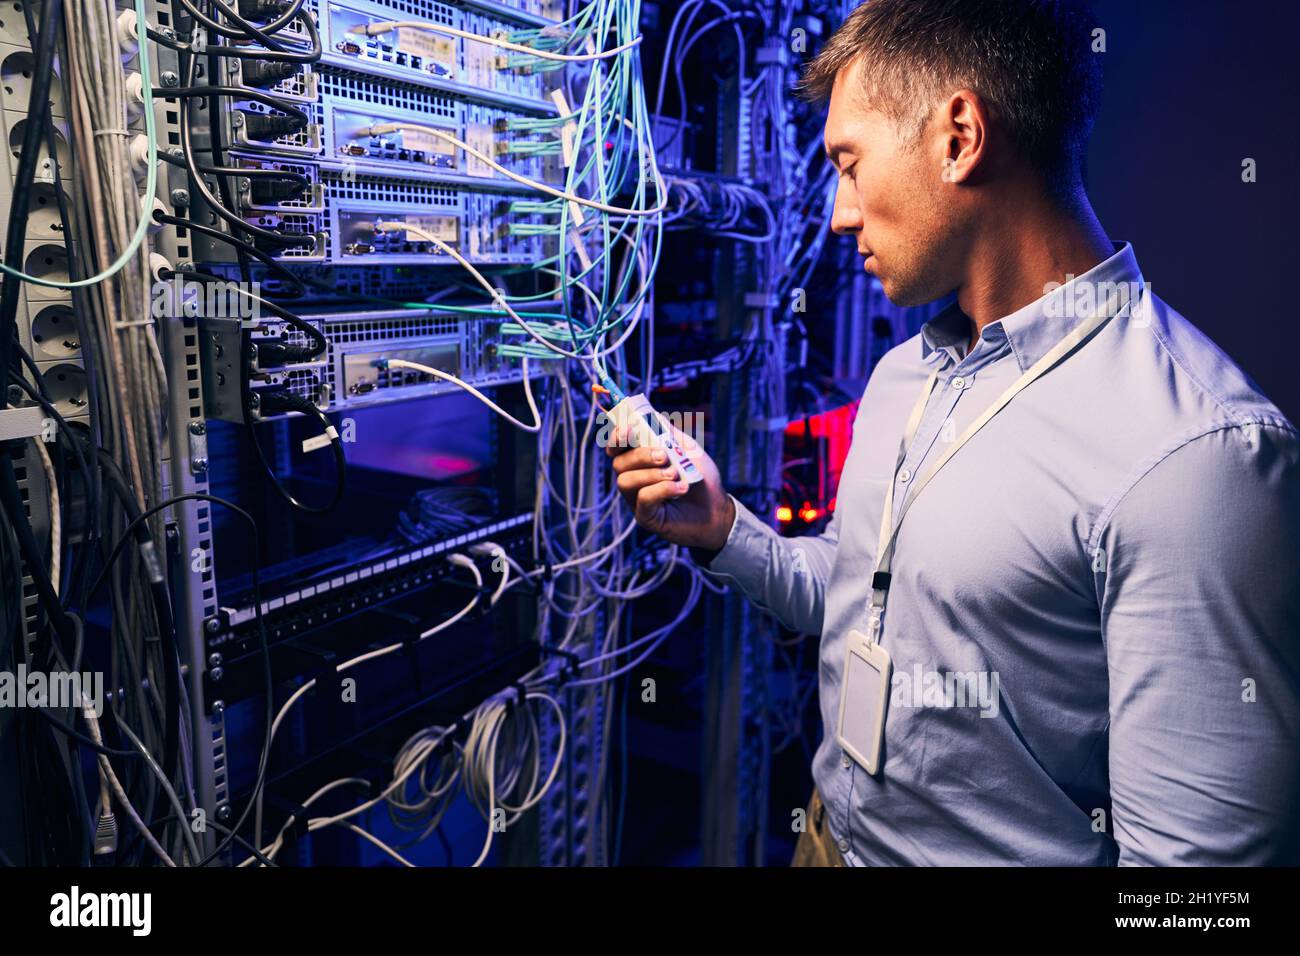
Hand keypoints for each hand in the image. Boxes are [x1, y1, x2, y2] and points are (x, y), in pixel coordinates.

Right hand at [605, 424, 734, 551]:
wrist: (718, 509)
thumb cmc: (702, 480)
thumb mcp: (688, 450)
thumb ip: (670, 434)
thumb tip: (653, 416)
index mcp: (640, 461)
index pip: (617, 447)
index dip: (616, 437)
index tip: (628, 428)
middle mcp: (634, 479)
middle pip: (619, 463)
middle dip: (640, 455)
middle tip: (663, 456)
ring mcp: (637, 499)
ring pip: (625, 481)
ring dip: (652, 474)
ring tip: (675, 474)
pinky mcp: (645, 517)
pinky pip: (643, 499)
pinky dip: (662, 489)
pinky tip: (680, 488)